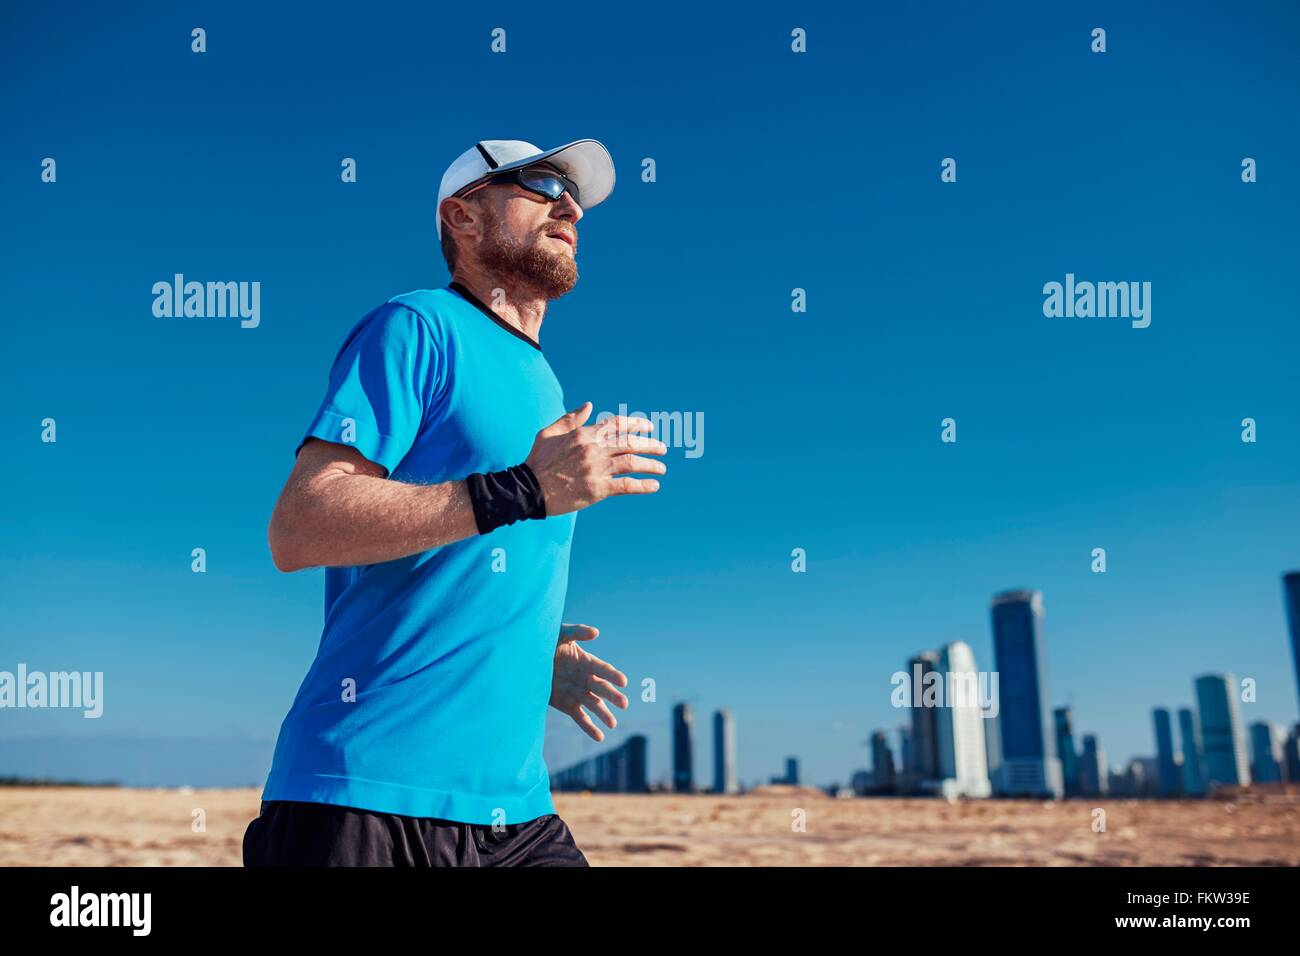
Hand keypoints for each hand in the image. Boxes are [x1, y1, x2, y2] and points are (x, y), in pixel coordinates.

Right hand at [526, 402, 666, 515]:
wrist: (528, 488)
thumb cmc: (537, 461)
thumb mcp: (550, 433)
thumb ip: (571, 418)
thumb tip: (590, 405)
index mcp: (584, 434)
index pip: (616, 424)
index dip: (636, 424)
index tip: (649, 427)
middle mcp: (593, 449)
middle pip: (629, 443)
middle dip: (650, 444)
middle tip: (663, 448)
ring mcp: (596, 469)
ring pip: (632, 463)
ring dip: (651, 465)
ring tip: (662, 468)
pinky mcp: (596, 489)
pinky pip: (626, 485)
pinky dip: (643, 485)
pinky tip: (654, 486)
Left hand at [549, 623, 628, 741]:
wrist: (525, 660)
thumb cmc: (545, 642)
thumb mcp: (560, 634)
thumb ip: (577, 632)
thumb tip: (596, 632)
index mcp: (586, 661)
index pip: (603, 669)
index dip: (613, 675)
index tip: (623, 682)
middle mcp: (585, 678)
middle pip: (602, 689)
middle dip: (613, 696)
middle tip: (623, 704)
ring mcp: (577, 693)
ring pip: (594, 705)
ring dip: (604, 714)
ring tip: (612, 724)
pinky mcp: (567, 705)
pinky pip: (580, 718)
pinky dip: (590, 728)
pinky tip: (600, 737)